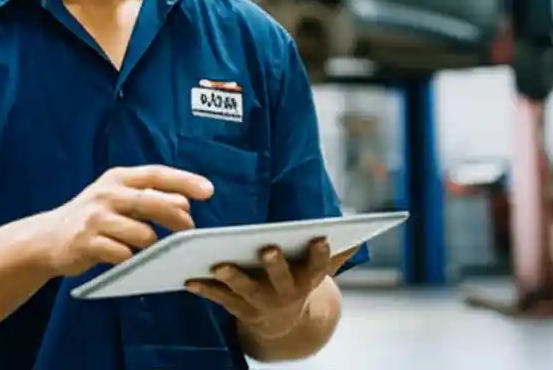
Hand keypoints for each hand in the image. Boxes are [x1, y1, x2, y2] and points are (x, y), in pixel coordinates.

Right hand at [32, 165, 214, 276]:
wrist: (47, 238)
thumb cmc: (92, 217)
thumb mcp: (115, 197)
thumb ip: (146, 196)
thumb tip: (185, 204)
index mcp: (117, 178)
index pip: (156, 174)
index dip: (184, 180)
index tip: (208, 191)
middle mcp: (106, 194)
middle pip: (152, 202)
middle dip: (176, 215)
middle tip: (189, 228)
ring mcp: (95, 218)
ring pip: (142, 234)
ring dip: (151, 244)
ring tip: (144, 246)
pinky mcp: (87, 243)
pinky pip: (124, 254)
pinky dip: (130, 258)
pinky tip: (124, 257)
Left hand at [186, 239, 355, 339]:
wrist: (282, 325)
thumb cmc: (297, 281)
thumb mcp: (317, 268)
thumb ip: (337, 250)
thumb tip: (362, 227)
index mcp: (307, 279)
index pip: (318, 266)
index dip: (321, 254)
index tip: (320, 238)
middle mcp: (285, 294)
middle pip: (281, 279)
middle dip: (276, 265)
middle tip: (268, 249)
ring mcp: (261, 303)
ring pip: (246, 290)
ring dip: (233, 277)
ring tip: (218, 264)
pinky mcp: (238, 309)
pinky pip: (220, 299)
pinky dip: (205, 289)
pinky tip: (189, 279)